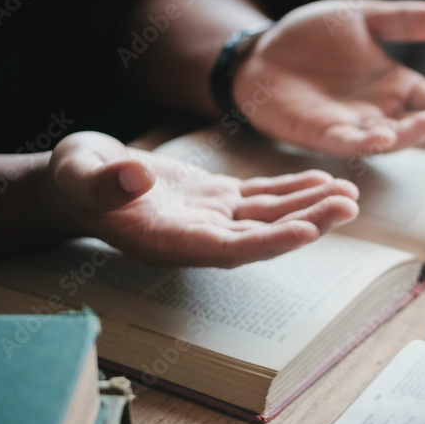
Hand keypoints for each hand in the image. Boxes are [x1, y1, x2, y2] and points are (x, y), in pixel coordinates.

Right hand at [40, 132, 358, 266]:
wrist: (79, 180)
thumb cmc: (74, 179)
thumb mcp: (78, 173)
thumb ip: (104, 181)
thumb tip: (136, 176)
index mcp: (166, 241)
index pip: (227, 250)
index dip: (268, 243)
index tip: (306, 232)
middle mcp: (197, 237)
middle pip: (261, 236)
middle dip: (307, 223)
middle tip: (348, 206)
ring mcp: (211, 220)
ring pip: (269, 217)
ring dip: (310, 207)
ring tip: (349, 194)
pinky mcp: (217, 200)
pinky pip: (262, 198)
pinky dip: (292, 189)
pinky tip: (323, 179)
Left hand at [232, 0, 424, 156]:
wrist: (262, 50)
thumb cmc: (313, 37)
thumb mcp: (363, 19)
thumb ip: (405, 21)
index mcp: (396, 86)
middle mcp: (381, 112)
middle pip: (420, 125)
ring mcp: (353, 126)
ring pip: (391, 138)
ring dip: (413, 134)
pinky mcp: (321, 134)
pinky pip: (348, 142)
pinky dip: (368, 141)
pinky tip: (386, 135)